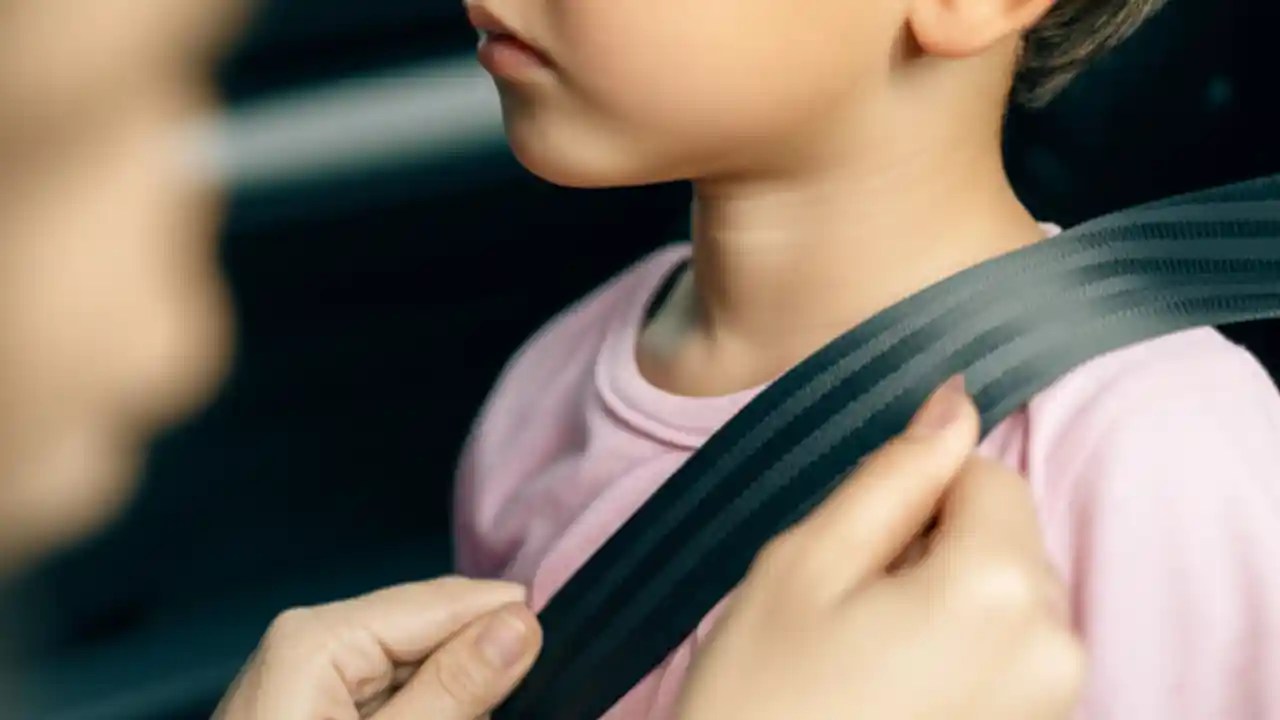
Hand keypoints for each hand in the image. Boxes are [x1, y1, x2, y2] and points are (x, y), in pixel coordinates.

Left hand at [213, 577, 542, 719]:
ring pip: (418, 663)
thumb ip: (454, 690)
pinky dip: (423, 713)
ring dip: (454, 699)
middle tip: (510, 709)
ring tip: (473, 717)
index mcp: (320, 636)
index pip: (447, 599)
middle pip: (434, 629)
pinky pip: (390, 691)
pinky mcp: (313, 704)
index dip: (511, 626)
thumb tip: (521, 623)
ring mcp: (309, 671)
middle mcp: (312, 637)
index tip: (560, 661)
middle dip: (478, 670)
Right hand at [678, 378, 1083, 719]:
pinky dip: (964, 652)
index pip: (986, 473)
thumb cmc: (763, 702)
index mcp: (998, 590)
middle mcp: (1056, 648)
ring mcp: (1054, 705)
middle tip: (851, 608)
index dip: (915, 494)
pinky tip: (895, 690)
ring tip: (868, 656)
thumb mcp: (804, 566)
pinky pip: (1014, 654)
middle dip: (936, 547)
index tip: (858, 549)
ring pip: (1009, 593)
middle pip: (1005, 535)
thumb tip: (951, 401)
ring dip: (949, 600)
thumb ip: (891, 474)